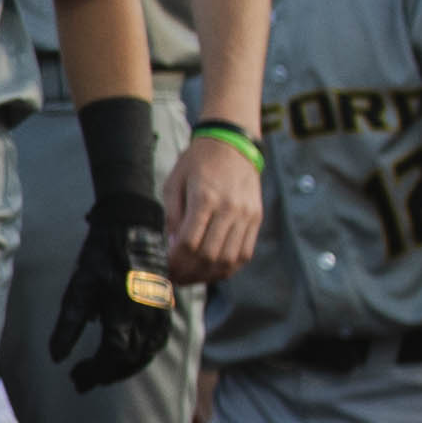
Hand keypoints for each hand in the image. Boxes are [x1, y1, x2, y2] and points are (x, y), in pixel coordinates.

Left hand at [46, 190, 176, 390]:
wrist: (132, 228)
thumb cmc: (101, 256)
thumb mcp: (77, 289)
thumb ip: (67, 326)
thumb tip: (57, 359)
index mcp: (123, 315)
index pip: (111, 358)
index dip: (93, 372)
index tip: (75, 378)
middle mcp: (146, 318)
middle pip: (129, 361)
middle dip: (105, 375)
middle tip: (82, 380)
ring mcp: (159, 313)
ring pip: (146, 354)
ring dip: (124, 369)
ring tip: (101, 373)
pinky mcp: (165, 306)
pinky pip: (158, 341)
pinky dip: (143, 355)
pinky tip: (129, 357)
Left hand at [164, 128, 265, 282]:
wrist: (233, 144)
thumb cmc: (198, 162)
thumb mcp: (175, 182)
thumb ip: (173, 215)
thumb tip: (172, 246)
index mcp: (206, 197)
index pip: (190, 242)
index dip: (176, 261)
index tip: (165, 268)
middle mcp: (230, 209)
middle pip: (209, 255)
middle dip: (188, 273)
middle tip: (174, 278)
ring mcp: (246, 215)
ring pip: (229, 259)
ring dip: (207, 275)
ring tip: (190, 278)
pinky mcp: (256, 218)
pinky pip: (245, 253)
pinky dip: (228, 268)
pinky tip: (212, 271)